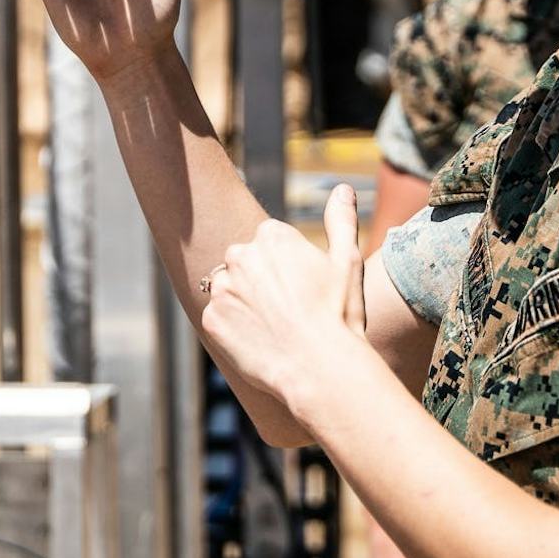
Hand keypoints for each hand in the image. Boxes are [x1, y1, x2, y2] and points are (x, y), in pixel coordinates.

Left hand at [201, 185, 367, 418]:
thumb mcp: (347, 261)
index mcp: (271, 235)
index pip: (272, 243)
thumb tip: (342, 188)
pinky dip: (235, 329)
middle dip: (262, 281)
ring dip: (245, 303)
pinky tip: (260, 341)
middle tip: (290, 310)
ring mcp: (222, 288)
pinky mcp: (211, 320)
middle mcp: (240, 255)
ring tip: (275, 328)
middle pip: (246, 263)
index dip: (290, 269)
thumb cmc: (339, 314)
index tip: (305, 289)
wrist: (320, 369)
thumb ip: (341, 220)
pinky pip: (220, 319)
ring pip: (230, 290)